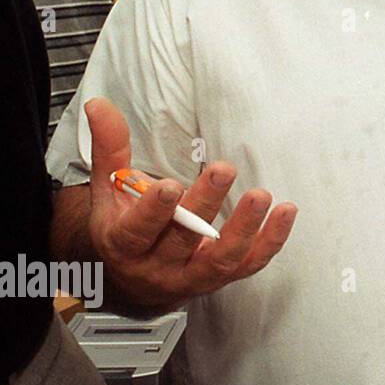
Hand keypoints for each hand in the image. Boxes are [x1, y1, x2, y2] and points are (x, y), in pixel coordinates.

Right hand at [85, 97, 296, 311]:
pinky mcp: (222, 278)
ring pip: (219, 259)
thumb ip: (110, 149)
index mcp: (124, 243)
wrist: (138, 279)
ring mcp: (192, 276)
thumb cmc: (124, 226)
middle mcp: (157, 267)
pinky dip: (270, 241)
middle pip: (182, 239)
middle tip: (223, 170)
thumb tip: (99, 105)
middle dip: (204, 205)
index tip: (170, 186)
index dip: (154, 211)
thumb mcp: (109, 191)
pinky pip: (249, 264)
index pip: (137, 230)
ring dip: (244, 228)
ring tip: (261, 195)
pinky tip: (285, 213)